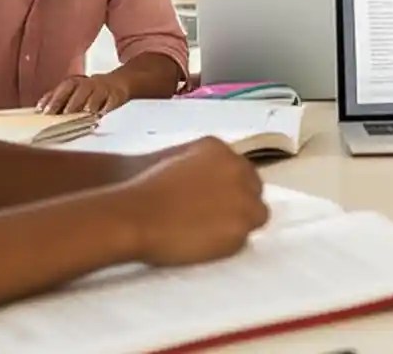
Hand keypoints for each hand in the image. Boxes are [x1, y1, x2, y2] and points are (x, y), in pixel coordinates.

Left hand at [38, 74, 130, 115]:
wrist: (116, 83)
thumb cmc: (89, 90)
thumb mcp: (72, 90)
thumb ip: (56, 98)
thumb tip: (38, 109)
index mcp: (74, 82)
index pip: (63, 90)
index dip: (53, 100)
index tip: (44, 112)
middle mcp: (88, 84)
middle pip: (79, 92)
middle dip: (71, 104)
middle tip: (64, 115)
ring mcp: (102, 90)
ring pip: (95, 96)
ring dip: (89, 105)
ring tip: (83, 114)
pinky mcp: (115, 96)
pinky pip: (110, 102)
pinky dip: (105, 108)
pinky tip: (100, 114)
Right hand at [121, 137, 268, 266]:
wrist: (136, 214)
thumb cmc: (143, 190)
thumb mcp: (174, 161)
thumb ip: (200, 166)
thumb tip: (215, 186)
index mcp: (218, 148)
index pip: (239, 169)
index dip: (231, 188)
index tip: (218, 202)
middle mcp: (237, 166)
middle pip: (254, 188)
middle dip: (240, 202)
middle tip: (217, 220)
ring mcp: (243, 195)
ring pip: (257, 213)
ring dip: (239, 222)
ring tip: (212, 233)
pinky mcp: (242, 224)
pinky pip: (245, 237)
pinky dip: (229, 242)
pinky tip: (207, 243)